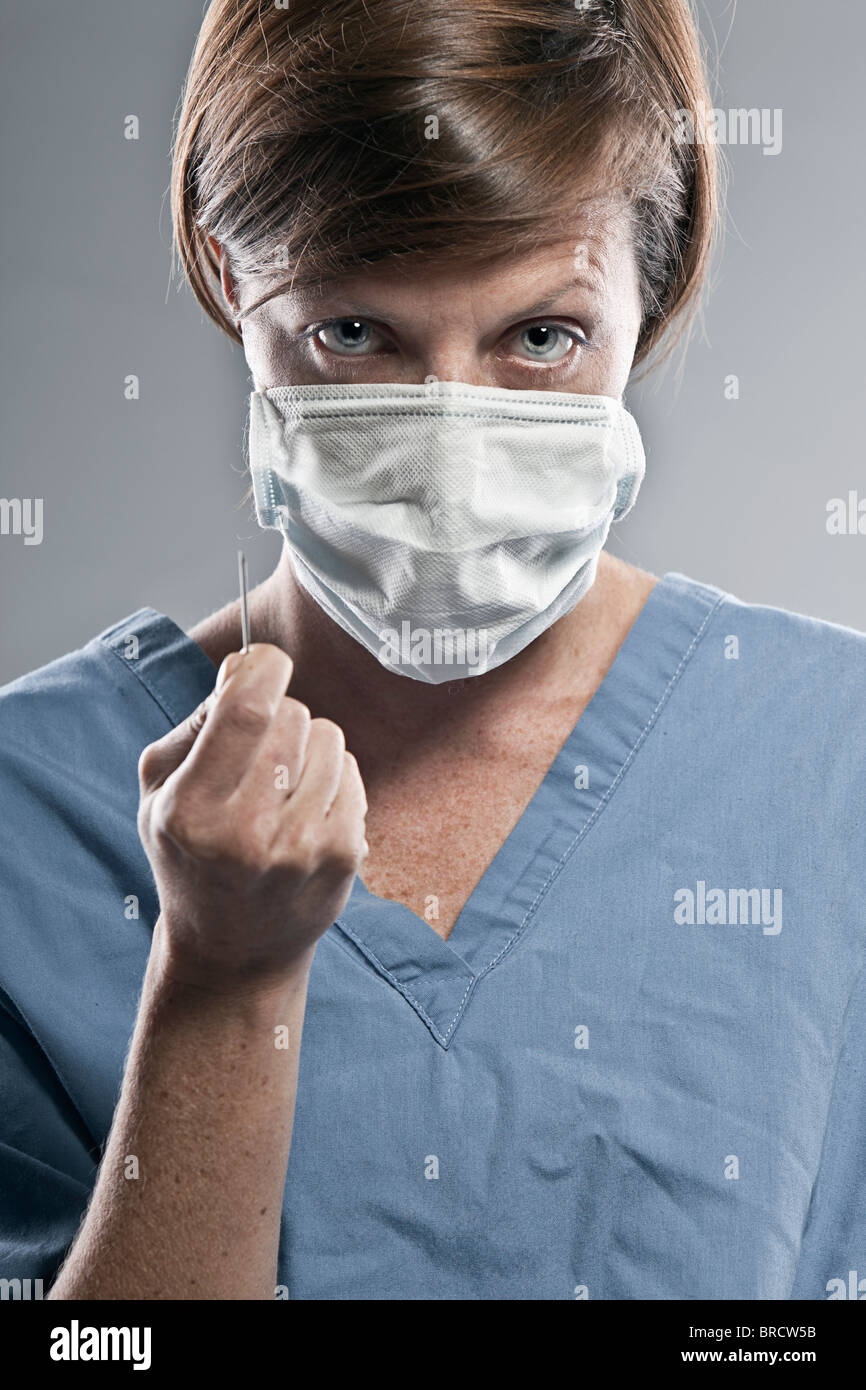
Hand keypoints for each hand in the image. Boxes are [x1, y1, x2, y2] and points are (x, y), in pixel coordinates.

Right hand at [137, 644, 367, 990]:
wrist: (233, 951)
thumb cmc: (191, 856)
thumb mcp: (162, 792)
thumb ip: (197, 722)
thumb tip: (246, 666)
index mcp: (193, 812)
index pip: (248, 709)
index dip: (262, 669)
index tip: (262, 665)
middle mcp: (249, 834)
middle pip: (292, 716)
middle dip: (278, 714)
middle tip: (259, 752)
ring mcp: (304, 848)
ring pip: (329, 739)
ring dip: (307, 747)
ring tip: (281, 787)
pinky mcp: (344, 855)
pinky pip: (351, 772)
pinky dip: (331, 778)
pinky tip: (305, 811)